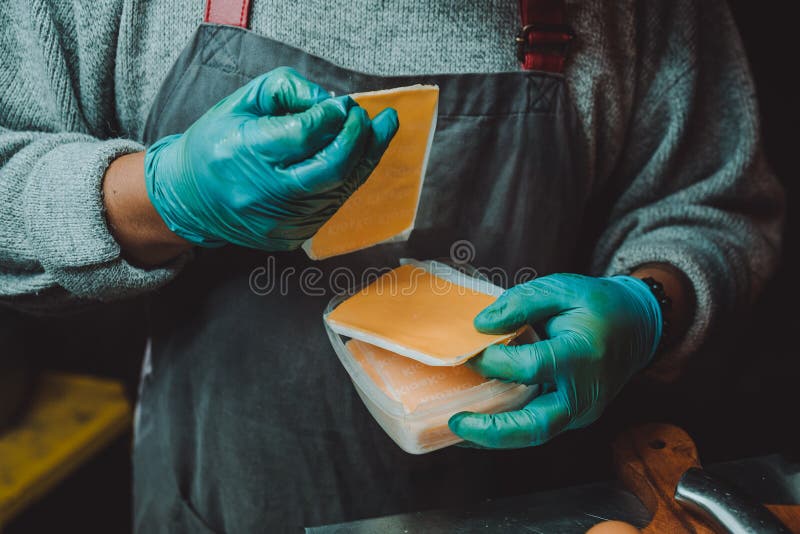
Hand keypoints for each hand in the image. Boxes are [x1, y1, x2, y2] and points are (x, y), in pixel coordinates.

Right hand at [144, 67, 397, 249]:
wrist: (191, 199)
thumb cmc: (217, 143)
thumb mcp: (242, 102)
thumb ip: (288, 91)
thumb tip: (332, 102)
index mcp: (242, 154)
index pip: (302, 136)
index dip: (331, 117)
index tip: (344, 104)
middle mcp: (262, 194)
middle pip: (331, 168)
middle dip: (357, 139)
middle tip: (365, 116)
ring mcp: (281, 222)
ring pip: (339, 189)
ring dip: (363, 158)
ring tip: (378, 130)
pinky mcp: (293, 237)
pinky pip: (333, 204)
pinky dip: (349, 178)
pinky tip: (357, 157)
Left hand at [448, 274, 661, 447]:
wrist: (638, 326)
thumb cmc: (596, 304)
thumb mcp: (562, 288)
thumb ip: (522, 302)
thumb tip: (481, 325)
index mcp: (583, 354)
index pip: (532, 367)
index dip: (496, 361)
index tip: (470, 351)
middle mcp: (585, 392)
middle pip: (538, 426)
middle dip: (493, 430)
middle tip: (456, 422)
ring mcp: (582, 410)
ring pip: (536, 435)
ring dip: (494, 437)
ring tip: (457, 428)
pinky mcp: (574, 417)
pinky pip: (537, 427)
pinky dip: (507, 428)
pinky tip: (476, 423)